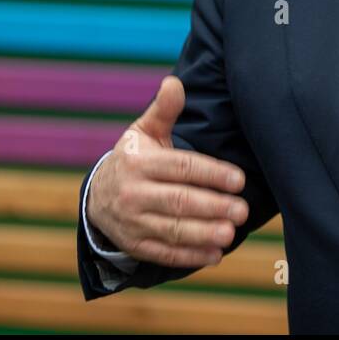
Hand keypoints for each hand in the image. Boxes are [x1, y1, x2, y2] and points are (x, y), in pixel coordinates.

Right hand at [87, 75, 248, 268]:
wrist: (96, 196)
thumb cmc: (133, 159)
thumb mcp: (143, 132)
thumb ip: (163, 110)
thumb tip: (175, 82)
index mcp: (139, 163)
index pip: (181, 168)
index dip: (212, 174)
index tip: (239, 180)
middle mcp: (133, 193)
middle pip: (179, 201)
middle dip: (213, 206)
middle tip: (242, 210)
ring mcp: (132, 222)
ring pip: (172, 229)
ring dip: (203, 234)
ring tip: (230, 233)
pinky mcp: (134, 245)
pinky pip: (164, 252)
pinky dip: (189, 256)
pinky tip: (214, 255)